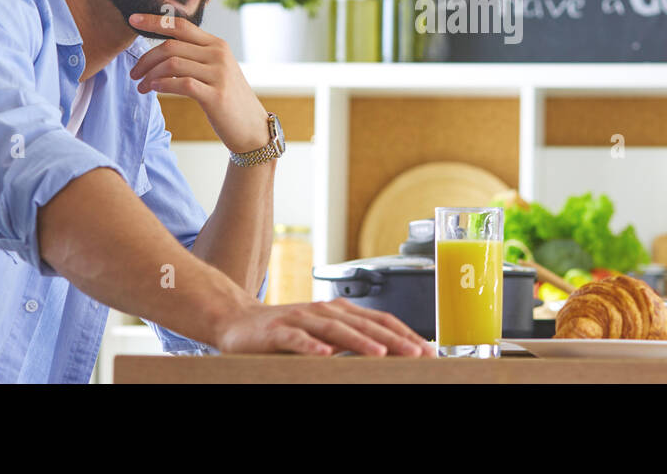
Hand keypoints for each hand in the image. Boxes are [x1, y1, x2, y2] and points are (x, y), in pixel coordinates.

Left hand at [128, 13, 268, 151]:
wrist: (251, 126)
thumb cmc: (228, 99)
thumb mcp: (216, 70)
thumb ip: (195, 56)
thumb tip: (162, 51)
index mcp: (217, 45)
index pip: (181, 25)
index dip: (155, 21)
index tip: (133, 19)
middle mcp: (219, 55)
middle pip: (171, 46)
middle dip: (146, 59)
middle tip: (134, 74)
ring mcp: (219, 74)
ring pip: (172, 64)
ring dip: (150, 75)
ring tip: (141, 87)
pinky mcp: (216, 95)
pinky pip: (181, 84)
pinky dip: (162, 85)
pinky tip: (154, 89)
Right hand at [213, 298, 435, 356]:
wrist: (239, 321)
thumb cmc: (286, 330)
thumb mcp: (324, 333)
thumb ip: (351, 340)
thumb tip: (389, 353)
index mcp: (341, 311)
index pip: (380, 320)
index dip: (405, 334)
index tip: (428, 350)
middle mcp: (325, 310)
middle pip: (365, 324)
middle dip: (393, 340)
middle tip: (416, 354)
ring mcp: (301, 318)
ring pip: (335, 330)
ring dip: (359, 341)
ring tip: (380, 354)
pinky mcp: (277, 331)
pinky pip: (296, 339)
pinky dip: (311, 346)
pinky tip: (324, 355)